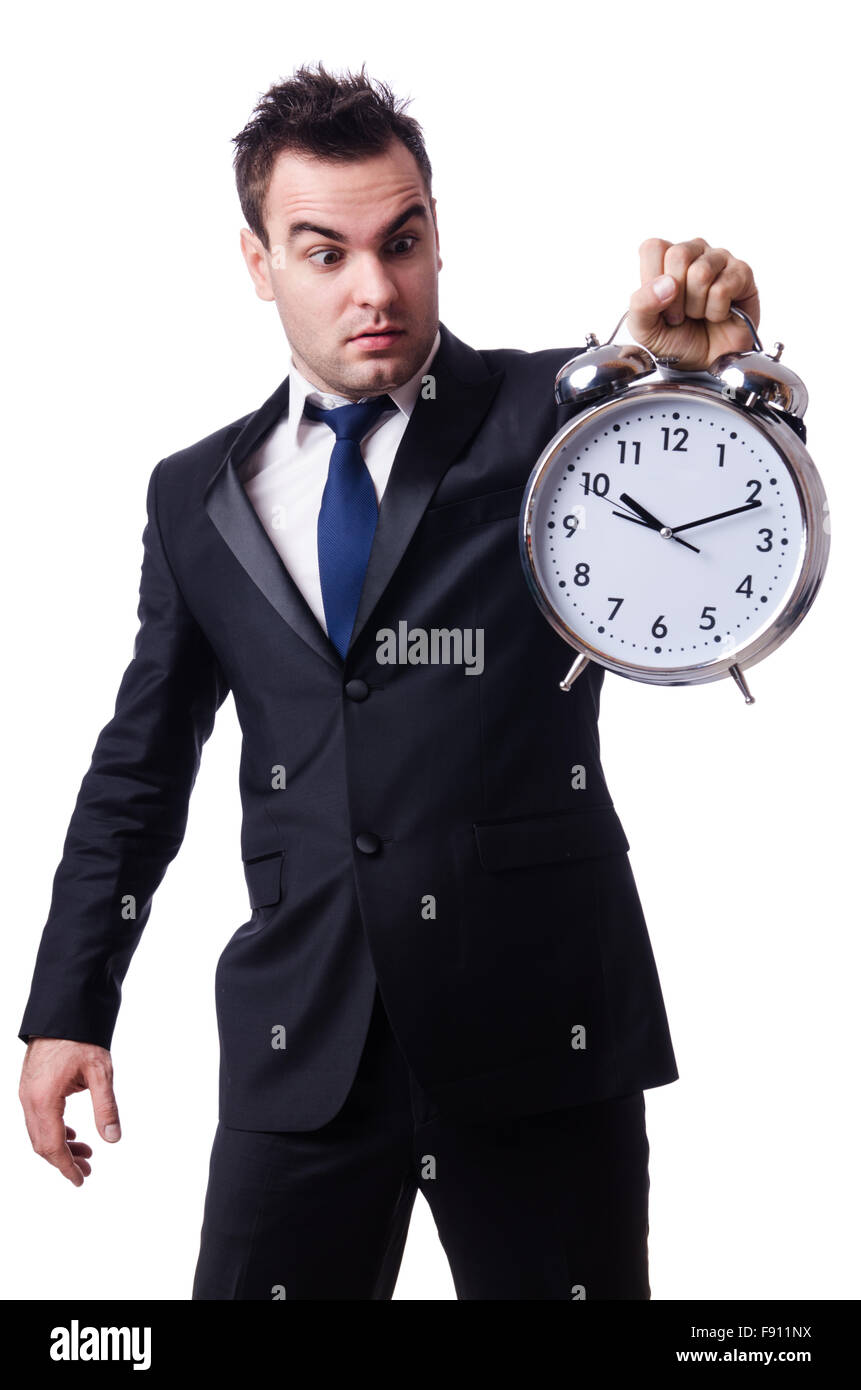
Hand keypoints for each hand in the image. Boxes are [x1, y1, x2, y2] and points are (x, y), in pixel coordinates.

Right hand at [19, 1037, 120, 1186]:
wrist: (63, 1012)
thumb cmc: (80, 1037)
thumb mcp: (100, 1072)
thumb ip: (106, 1106)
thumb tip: (112, 1138)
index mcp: (44, 1098)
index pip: (51, 1145)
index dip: (66, 1166)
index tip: (80, 1180)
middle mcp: (29, 1099)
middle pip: (41, 1144)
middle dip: (63, 1161)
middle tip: (88, 1170)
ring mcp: (26, 1093)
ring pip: (38, 1132)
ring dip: (59, 1146)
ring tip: (85, 1152)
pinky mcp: (30, 1087)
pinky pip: (37, 1119)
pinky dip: (53, 1131)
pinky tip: (71, 1133)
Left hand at [627, 237, 760, 370]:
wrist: (702, 363)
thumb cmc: (674, 340)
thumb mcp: (644, 329)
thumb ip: (641, 304)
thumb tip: (666, 284)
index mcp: (665, 258)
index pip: (653, 248)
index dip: (653, 282)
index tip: (660, 305)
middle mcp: (693, 252)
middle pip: (679, 254)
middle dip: (676, 297)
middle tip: (680, 315)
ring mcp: (719, 259)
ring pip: (702, 272)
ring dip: (696, 306)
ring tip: (698, 315)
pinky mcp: (742, 273)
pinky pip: (723, 289)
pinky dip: (716, 312)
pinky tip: (718, 315)